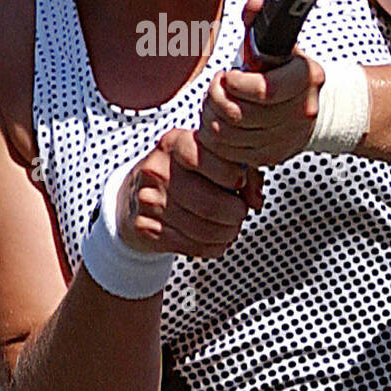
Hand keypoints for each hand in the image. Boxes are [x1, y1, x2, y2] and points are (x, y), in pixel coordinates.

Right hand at [116, 127, 259, 259]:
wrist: (134, 195)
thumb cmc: (182, 173)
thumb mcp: (209, 158)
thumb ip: (242, 170)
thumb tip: (255, 200)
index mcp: (174, 143)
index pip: (208, 159)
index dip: (234, 175)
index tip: (240, 182)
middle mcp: (157, 171)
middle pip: (211, 204)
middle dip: (237, 213)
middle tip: (240, 212)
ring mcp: (148, 202)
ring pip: (205, 230)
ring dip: (228, 233)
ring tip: (231, 227)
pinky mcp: (146, 229)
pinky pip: (193, 246)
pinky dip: (214, 247)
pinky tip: (216, 239)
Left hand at [197, 0, 325, 168]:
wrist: (310, 104)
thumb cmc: (286, 70)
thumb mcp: (277, 42)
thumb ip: (260, 22)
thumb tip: (254, 3)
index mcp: (305, 79)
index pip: (264, 90)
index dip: (235, 83)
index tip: (229, 74)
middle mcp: (300, 112)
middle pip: (239, 114)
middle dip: (216, 98)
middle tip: (217, 87)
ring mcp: (286, 138)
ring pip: (228, 136)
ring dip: (211, 118)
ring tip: (216, 103)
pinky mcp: (270, 157)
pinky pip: (229, 153)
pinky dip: (215, 139)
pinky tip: (219, 121)